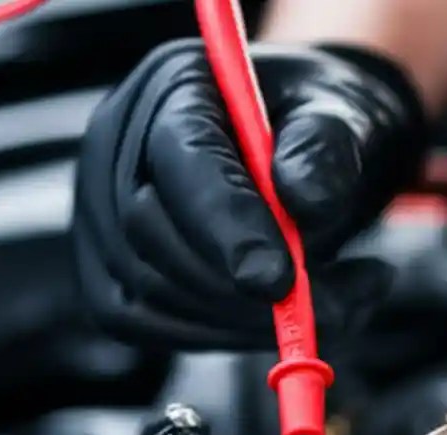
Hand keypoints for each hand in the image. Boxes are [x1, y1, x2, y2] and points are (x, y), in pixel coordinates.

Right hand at [73, 39, 424, 349]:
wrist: (304, 157)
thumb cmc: (318, 130)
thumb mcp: (344, 117)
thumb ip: (326, 150)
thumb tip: (306, 201)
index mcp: (174, 85)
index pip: (181, 159)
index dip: (226, 224)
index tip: (281, 279)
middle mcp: (118, 144)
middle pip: (151, 232)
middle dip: (240, 288)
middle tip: (336, 306)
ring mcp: (103, 212)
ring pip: (153, 291)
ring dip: (247, 320)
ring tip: (340, 303)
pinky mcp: (110, 272)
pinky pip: (152, 324)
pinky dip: (225, 336)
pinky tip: (283, 322)